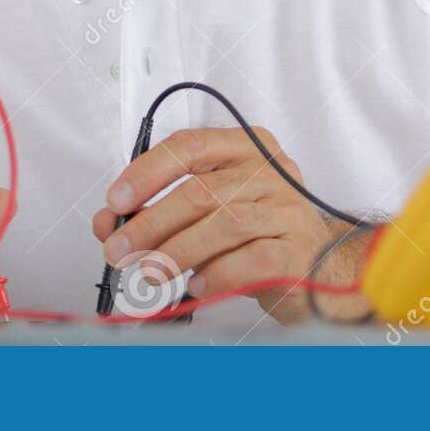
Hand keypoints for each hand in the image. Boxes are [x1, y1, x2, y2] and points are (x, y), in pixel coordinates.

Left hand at [92, 126, 369, 322]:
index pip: (189, 146)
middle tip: (119, 247)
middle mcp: (270, 171)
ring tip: (150, 271)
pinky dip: (215, 273)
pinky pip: (250, 260)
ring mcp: (288, 209)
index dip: (146, 172)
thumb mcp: (208, 211)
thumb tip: (108, 224)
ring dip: (175, 251)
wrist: (321, 264)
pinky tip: (196, 284)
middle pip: (200, 191)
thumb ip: (158, 211)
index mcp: (246, 146)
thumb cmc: (258, 230)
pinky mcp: (297, 250)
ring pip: (222, 225)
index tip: (115, 201)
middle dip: (150, 222)